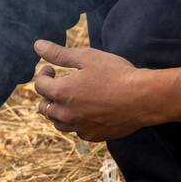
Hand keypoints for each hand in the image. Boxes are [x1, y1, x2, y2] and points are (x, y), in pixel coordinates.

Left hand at [32, 40, 156, 141]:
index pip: (39, 85)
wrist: (143, 99)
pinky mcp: (92, 136)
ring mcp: (78, 128)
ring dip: (59, 110)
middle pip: (44, 107)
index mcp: (61, 93)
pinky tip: (88, 111)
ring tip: (72, 98)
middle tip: (61, 83)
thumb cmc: (116, 74)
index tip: (52, 69)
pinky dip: (77, 121)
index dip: (44, 74)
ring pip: (58, 123)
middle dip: (48, 94)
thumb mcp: (86, 57)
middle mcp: (65, 114)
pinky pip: (77, 130)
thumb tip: (38, 45)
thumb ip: (59, 53)